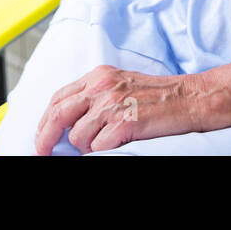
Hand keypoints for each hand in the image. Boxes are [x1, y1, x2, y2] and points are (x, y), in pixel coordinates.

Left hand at [33, 65, 205, 154]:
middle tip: (42, 152)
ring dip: (88, 148)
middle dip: (45, 138)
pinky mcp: (124, 122)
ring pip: (78, 138)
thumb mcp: (120, 85)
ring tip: (107, 144)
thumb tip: (69, 122)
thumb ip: (95, 97)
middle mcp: (101, 87)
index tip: (40, 138)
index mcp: (98, 76)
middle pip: (58, 115)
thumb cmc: (158, 96)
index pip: (59, 99)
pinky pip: (98, 148)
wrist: (191, 98)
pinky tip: (118, 145)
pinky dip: (104, 152)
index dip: (44, 121)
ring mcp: (112, 104)